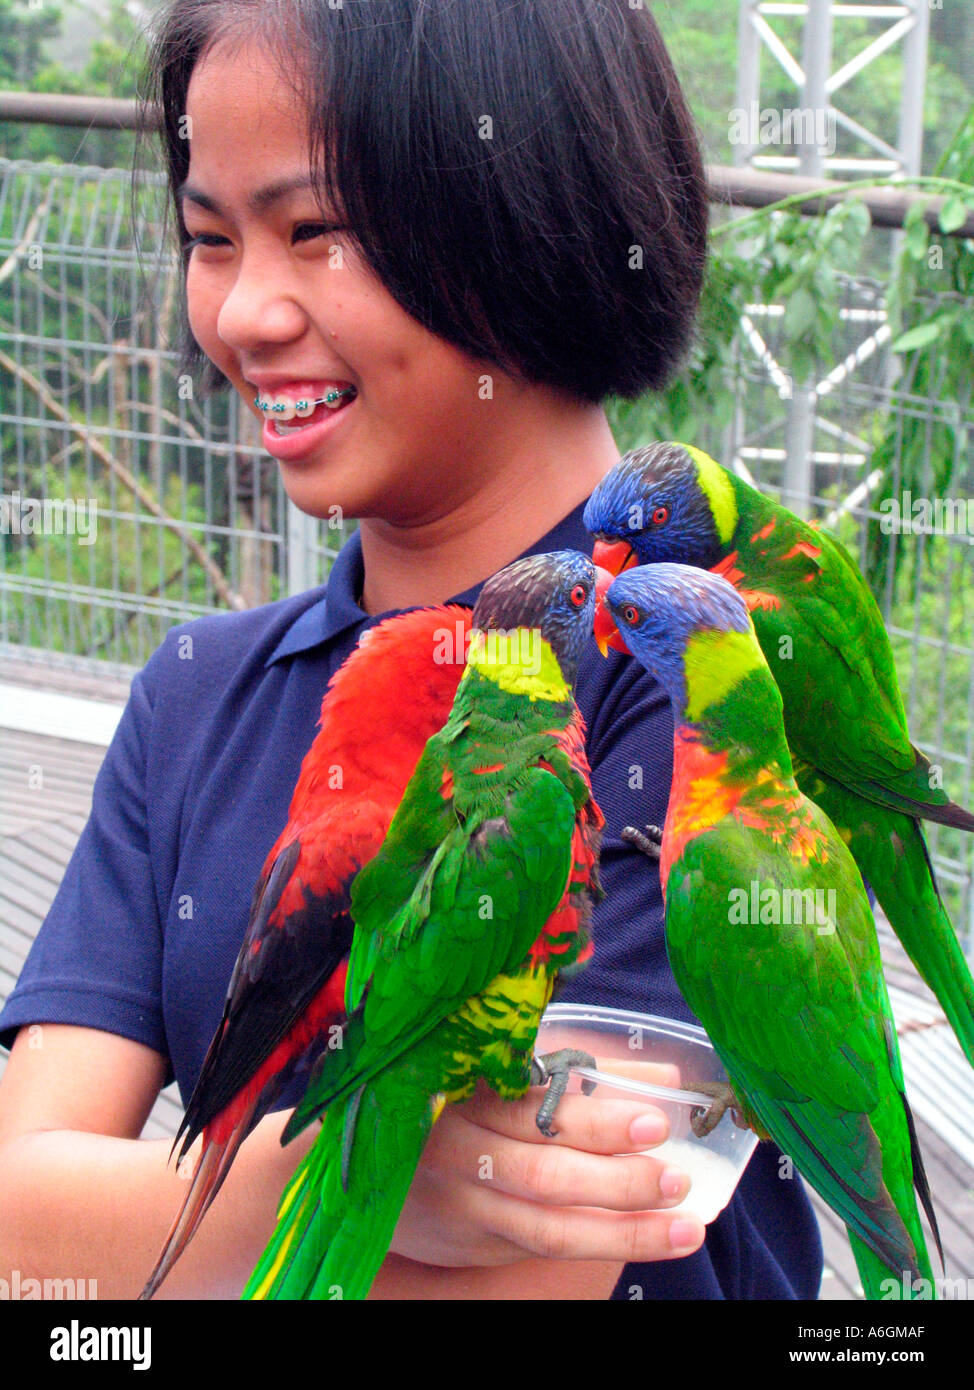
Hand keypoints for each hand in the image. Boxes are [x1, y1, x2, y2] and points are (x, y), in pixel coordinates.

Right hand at [387, 1077, 705, 1268]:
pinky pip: (541, 1247)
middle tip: (677, 1179)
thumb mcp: (504, 1075)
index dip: (599, 1120)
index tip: (656, 1120)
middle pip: (546, 1175)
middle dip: (618, 1181)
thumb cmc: (456, 1104)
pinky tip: (647, 1239)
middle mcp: (465, 1153)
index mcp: (472, 1095)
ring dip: (623, 1231)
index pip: (540, 1112)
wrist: (372, 1165)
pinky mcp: (477, 1242)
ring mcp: (468, 1206)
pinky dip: (597, 1245)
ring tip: (685, 1228)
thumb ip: (584, 1076)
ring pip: (550, 1228)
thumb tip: (665, 1075)